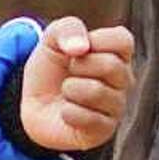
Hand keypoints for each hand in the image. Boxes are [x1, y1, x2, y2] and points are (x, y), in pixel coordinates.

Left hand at [20, 21, 134, 155]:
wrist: (34, 105)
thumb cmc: (51, 69)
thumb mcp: (52, 39)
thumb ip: (67, 28)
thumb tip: (81, 47)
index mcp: (119, 54)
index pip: (123, 40)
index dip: (95, 41)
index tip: (76, 49)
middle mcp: (124, 80)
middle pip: (111, 66)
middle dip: (78, 66)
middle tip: (69, 72)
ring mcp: (117, 107)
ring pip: (97, 92)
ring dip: (70, 89)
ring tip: (67, 92)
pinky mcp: (104, 131)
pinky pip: (87, 118)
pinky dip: (67, 112)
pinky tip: (66, 112)